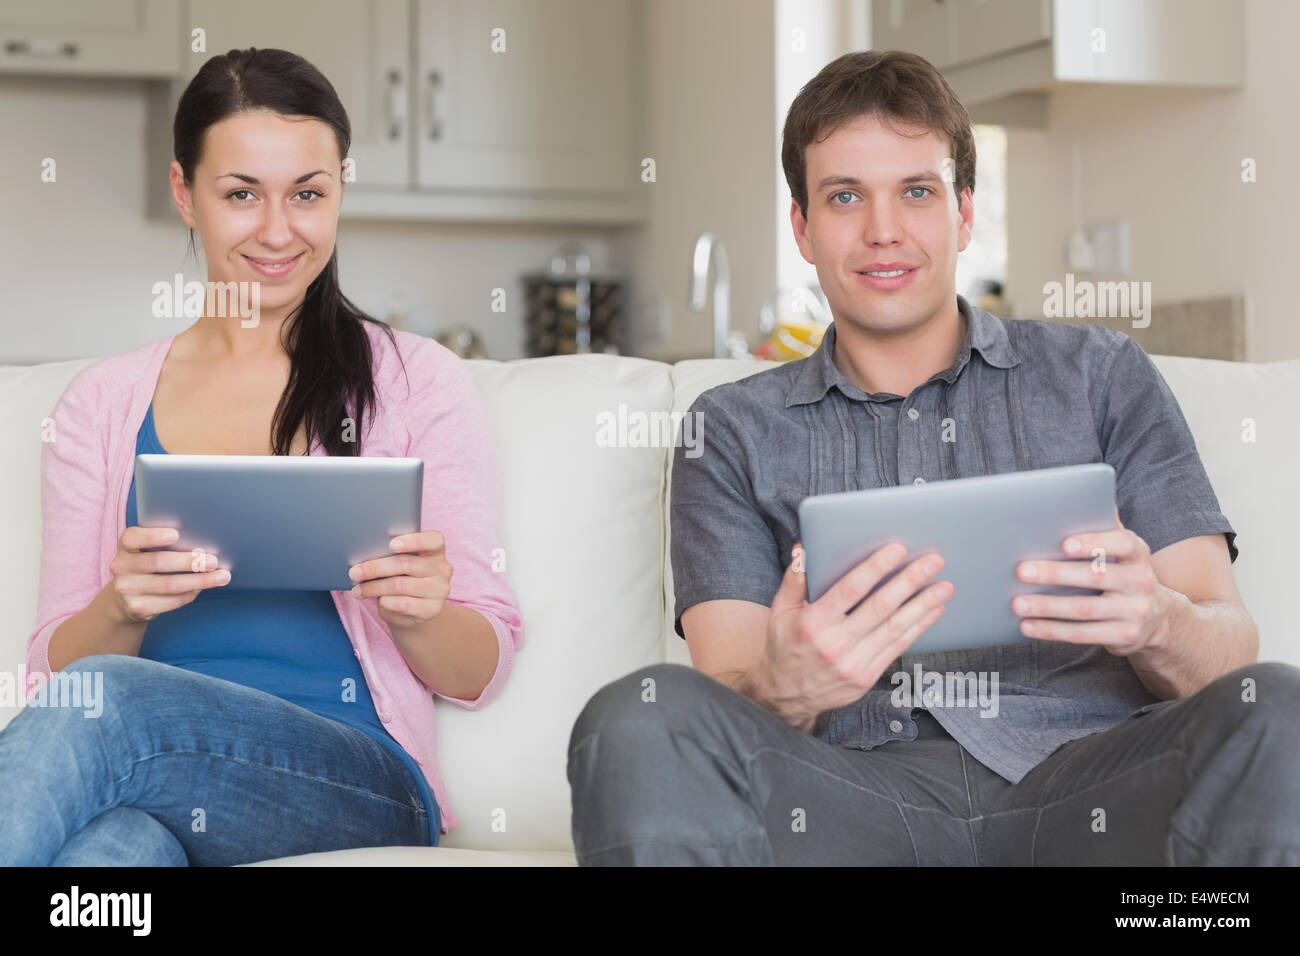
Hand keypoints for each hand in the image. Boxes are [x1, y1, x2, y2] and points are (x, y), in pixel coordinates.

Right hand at [108, 526, 229, 623]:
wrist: (125, 599)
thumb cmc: (148, 565)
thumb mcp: (147, 550)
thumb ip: (165, 543)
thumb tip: (204, 544)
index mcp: (126, 546)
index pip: (133, 537)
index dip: (153, 536)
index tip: (176, 534)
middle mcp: (121, 566)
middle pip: (159, 562)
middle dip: (190, 561)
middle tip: (214, 561)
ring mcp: (127, 589)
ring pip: (170, 584)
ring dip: (200, 581)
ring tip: (222, 576)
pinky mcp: (137, 608)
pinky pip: (171, 601)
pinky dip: (191, 594)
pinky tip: (203, 588)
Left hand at [349, 530, 452, 631]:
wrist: (415, 610)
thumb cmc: (403, 579)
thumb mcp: (400, 564)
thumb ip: (392, 557)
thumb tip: (364, 559)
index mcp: (436, 550)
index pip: (433, 540)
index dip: (413, 541)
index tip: (391, 545)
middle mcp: (442, 568)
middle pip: (406, 563)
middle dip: (375, 568)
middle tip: (354, 572)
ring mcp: (440, 590)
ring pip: (399, 585)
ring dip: (373, 587)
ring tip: (358, 589)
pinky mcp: (433, 609)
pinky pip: (403, 604)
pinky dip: (385, 602)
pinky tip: (377, 600)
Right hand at [757, 540, 953, 728]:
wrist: (786, 695)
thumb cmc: (785, 646)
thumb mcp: (780, 612)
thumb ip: (794, 580)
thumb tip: (805, 548)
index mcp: (813, 623)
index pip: (850, 590)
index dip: (876, 569)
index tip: (898, 550)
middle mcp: (835, 644)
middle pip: (880, 607)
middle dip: (910, 582)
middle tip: (933, 562)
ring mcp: (853, 663)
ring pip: (895, 628)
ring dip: (923, 605)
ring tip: (944, 586)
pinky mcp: (866, 677)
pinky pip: (897, 647)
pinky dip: (918, 628)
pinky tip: (933, 611)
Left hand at [1012, 507, 1170, 656]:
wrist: (1156, 619)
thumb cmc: (1123, 574)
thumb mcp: (1122, 552)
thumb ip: (1104, 527)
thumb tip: (1082, 494)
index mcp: (1138, 554)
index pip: (1122, 543)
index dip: (1094, 542)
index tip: (1064, 543)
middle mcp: (1141, 582)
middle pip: (1096, 577)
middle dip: (1056, 574)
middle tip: (1021, 571)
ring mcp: (1135, 612)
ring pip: (1084, 610)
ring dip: (1047, 607)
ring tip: (1017, 603)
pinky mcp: (1124, 637)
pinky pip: (1082, 634)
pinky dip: (1052, 631)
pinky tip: (1027, 626)